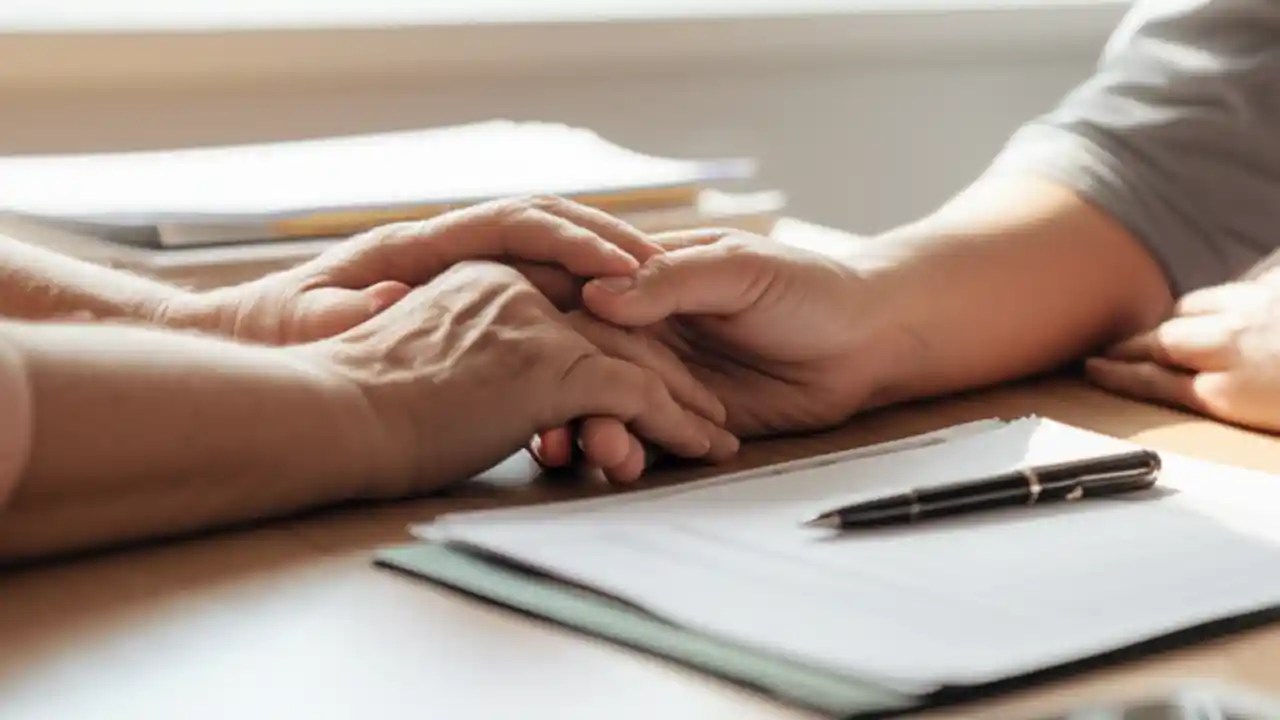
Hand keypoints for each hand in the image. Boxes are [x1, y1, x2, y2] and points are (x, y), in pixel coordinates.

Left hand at [170, 196, 658, 344]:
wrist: (258, 342)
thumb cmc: (277, 331)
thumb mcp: (306, 323)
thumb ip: (347, 314)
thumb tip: (384, 302)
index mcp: (421, 244)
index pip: (514, 225)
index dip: (573, 243)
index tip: (623, 270)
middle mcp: (453, 254)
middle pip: (551, 233)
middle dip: (611, 249)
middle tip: (667, 276)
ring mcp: (465, 281)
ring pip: (554, 269)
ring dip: (607, 282)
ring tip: (659, 308)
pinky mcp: (471, 312)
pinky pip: (542, 307)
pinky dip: (584, 320)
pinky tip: (617, 348)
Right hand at [293, 260, 735, 491]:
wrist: (328, 415)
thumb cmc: (349, 402)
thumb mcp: (411, 355)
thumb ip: (457, 346)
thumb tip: (476, 372)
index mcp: (481, 274)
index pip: (574, 299)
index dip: (620, 335)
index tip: (655, 365)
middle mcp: (517, 286)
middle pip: (616, 324)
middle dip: (669, 367)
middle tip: (708, 404)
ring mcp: (536, 322)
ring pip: (637, 356)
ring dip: (685, 400)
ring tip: (717, 434)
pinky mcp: (551, 364)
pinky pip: (636, 394)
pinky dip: (676, 422)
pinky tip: (702, 445)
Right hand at [534, 230, 909, 478]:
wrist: (868, 341)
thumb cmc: (809, 288)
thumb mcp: (741, 270)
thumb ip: (673, 280)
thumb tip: (597, 294)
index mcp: (646, 280)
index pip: (589, 308)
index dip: (566, 342)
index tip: (548, 372)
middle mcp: (647, 329)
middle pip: (593, 367)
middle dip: (581, 402)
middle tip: (574, 435)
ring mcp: (666, 376)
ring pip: (615, 407)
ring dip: (602, 433)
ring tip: (608, 457)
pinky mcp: (689, 419)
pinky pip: (651, 437)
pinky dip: (636, 453)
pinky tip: (627, 469)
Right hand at [1087, 276, 1279, 431]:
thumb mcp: (1273, 423)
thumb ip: (1230, 406)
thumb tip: (1204, 399)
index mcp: (1234, 393)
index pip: (1157, 383)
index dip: (1120, 376)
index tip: (1093, 368)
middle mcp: (1235, 342)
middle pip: (1166, 340)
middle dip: (1134, 343)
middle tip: (1111, 348)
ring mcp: (1262, 305)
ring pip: (1197, 303)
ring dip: (1177, 315)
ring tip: (1169, 322)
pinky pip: (1246, 284)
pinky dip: (1234, 297)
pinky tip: (1240, 306)